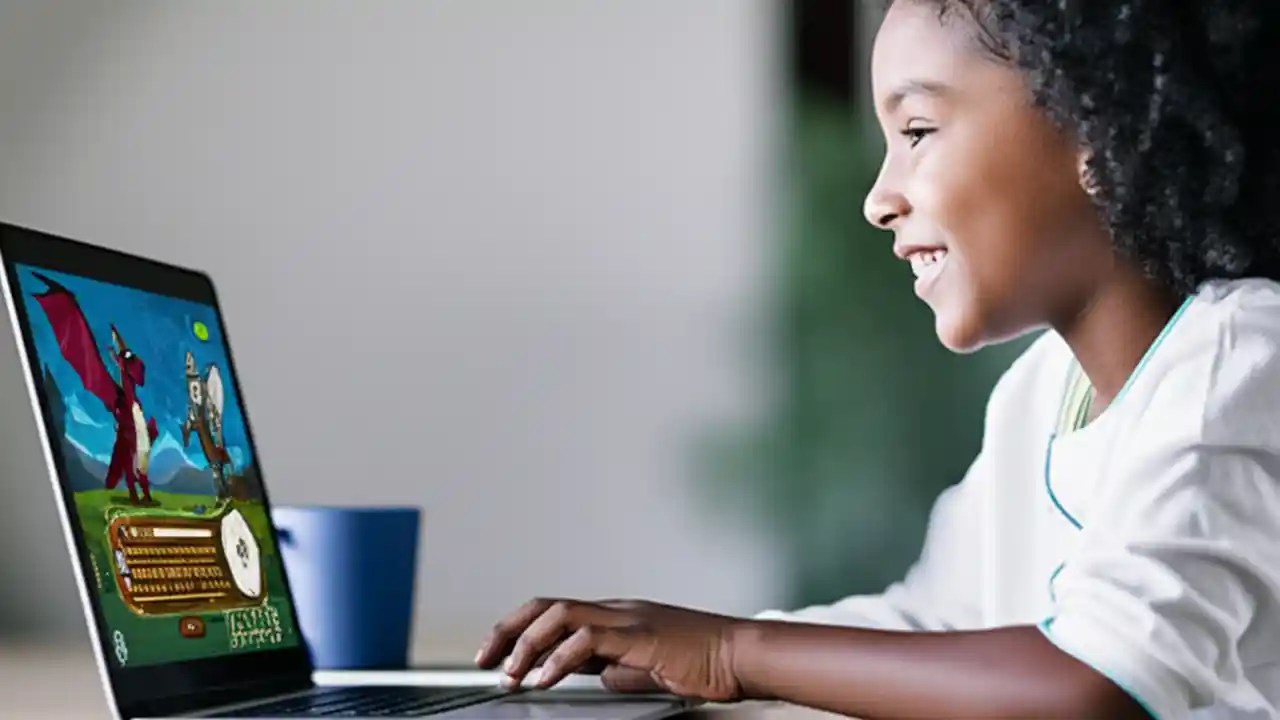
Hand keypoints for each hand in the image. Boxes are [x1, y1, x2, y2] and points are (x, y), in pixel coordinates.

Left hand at [474, 598, 744, 701]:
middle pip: (544, 605)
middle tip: (484, 660)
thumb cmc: (700, 663)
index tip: (495, 656)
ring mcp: (626, 618)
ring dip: (527, 644)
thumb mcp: (641, 667)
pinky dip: (559, 658)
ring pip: (558, 614)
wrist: (739, 656)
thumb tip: (583, 673)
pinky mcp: (639, 634)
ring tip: (511, 673)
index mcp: (613, 616)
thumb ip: (610, 665)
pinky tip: (546, 677)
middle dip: (508, 631)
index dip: (518, 631)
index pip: (552, 612)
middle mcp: (614, 610)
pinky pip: (587, 638)